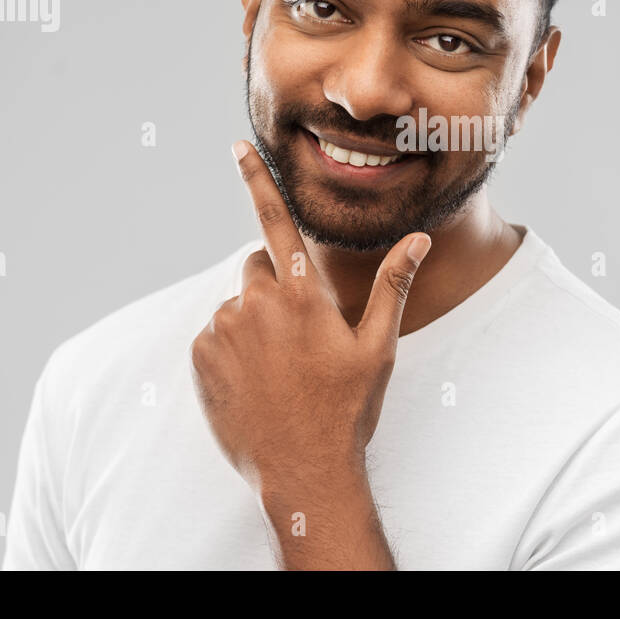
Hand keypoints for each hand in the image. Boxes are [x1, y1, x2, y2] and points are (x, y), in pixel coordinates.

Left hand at [190, 139, 431, 496]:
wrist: (303, 471)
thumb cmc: (346, 409)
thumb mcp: (377, 348)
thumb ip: (392, 285)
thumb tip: (418, 239)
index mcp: (301, 293)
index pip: (275, 220)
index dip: (256, 179)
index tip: (236, 147)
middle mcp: (255, 303)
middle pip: (258, 268)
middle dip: (276, 287)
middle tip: (303, 337)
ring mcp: (223, 331)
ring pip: (238, 305)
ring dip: (255, 324)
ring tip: (281, 372)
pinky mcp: (201, 358)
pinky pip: (215, 336)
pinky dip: (232, 351)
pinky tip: (257, 384)